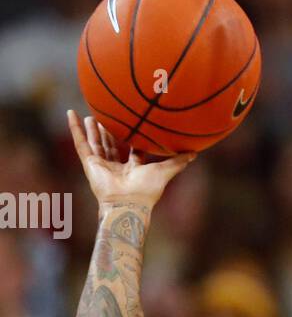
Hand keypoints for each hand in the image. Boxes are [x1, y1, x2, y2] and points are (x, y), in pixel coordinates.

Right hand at [67, 112, 195, 209]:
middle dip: (110, 132)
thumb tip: (196, 153)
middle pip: (112, 145)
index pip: (132, 150)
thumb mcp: (165, 171)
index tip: (134, 125)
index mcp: (133, 169)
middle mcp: (116, 167)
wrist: (128, 202)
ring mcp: (101, 165)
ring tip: (90, 114)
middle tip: (108, 116)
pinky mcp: (89, 163)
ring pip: (95, 143)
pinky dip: (75, 129)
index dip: (133, 138)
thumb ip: (178, 162)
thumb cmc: (147, 190)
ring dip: (92, 129)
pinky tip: (71, 114)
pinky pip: (80, 143)